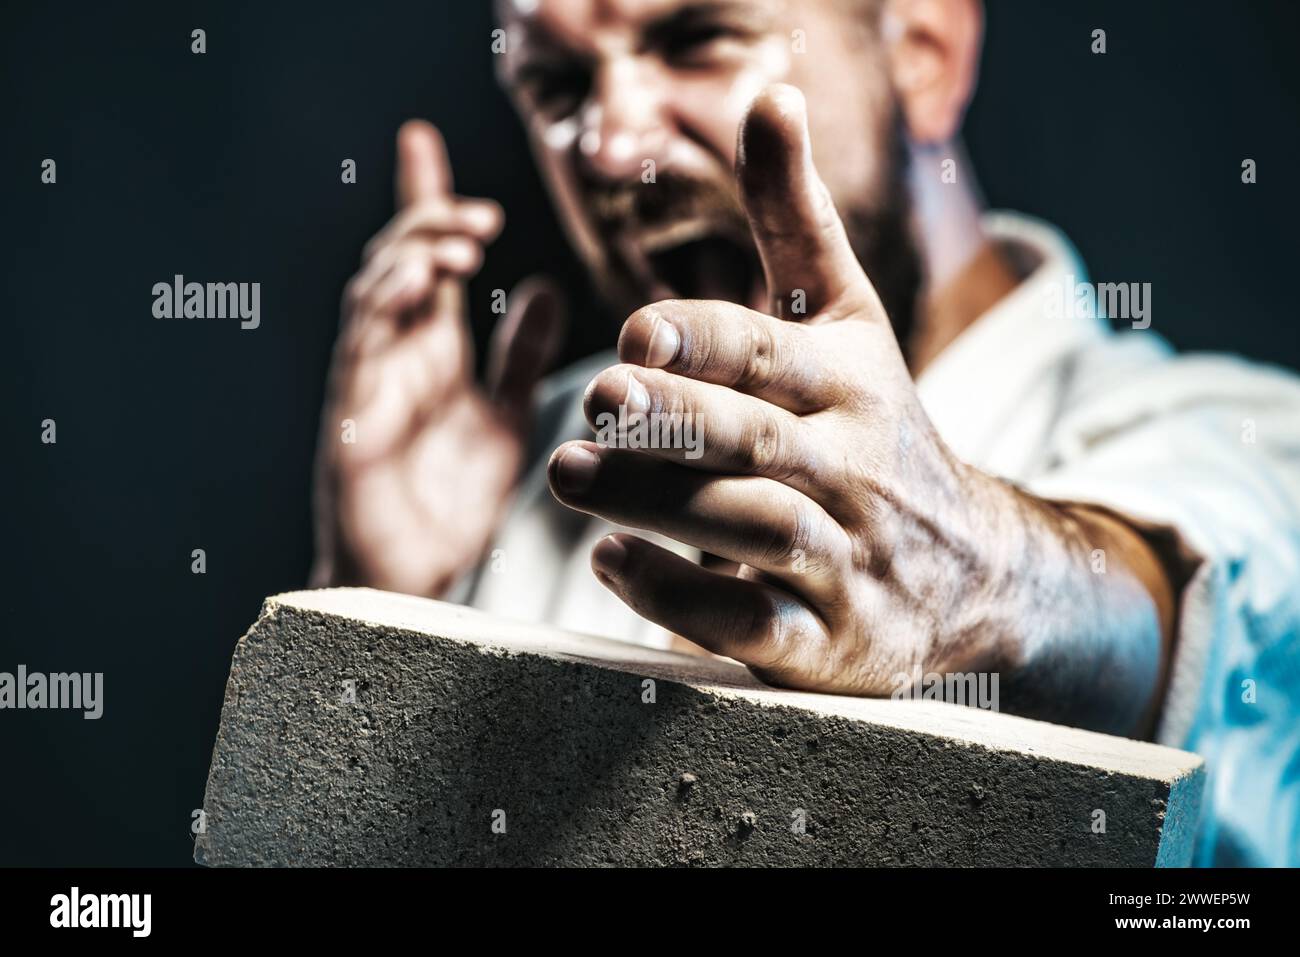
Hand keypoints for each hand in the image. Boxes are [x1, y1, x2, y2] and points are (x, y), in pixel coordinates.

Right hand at [313, 120, 563, 595]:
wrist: (415, 585)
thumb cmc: (449, 504)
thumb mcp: (504, 417)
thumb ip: (520, 356)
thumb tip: (548, 287)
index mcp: (430, 352)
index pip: (425, 260)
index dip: (422, 200)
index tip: (421, 143)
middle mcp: (395, 358)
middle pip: (396, 261)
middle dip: (426, 220)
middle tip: (479, 215)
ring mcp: (369, 385)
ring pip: (372, 293)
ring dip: (410, 256)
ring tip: (460, 242)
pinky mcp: (353, 421)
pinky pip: (359, 350)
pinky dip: (383, 310)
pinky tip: (417, 285)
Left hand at [548, 86, 1169, 729]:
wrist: (971, 567)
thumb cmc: (877, 425)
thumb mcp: (847, 318)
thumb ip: (797, 217)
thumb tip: (769, 91)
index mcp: (849, 381)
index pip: (771, 354)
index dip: (704, 343)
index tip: (633, 338)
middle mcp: (851, 465)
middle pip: (758, 440)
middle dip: (674, 422)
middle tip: (591, 403)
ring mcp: (842, 556)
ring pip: (753, 527)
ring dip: (657, 504)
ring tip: (567, 476)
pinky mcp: (824, 638)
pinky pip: (752, 623)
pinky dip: (680, 597)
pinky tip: (612, 563)